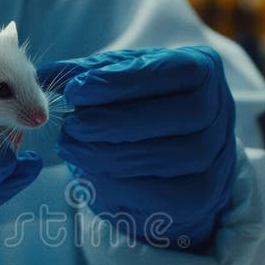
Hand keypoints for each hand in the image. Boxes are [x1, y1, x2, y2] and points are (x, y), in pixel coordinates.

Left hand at [38, 46, 235, 249]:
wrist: (173, 160)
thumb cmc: (141, 108)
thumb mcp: (117, 84)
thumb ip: (87, 76)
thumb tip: (45, 75)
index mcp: (202, 69)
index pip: (172, 71)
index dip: (123, 81)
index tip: (76, 90)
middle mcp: (219, 110)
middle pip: (175, 116)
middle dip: (116, 122)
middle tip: (73, 125)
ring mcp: (216, 156)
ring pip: (167, 157)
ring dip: (110, 154)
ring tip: (73, 147)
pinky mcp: (201, 194)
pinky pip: (160, 193)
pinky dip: (118, 184)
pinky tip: (87, 174)